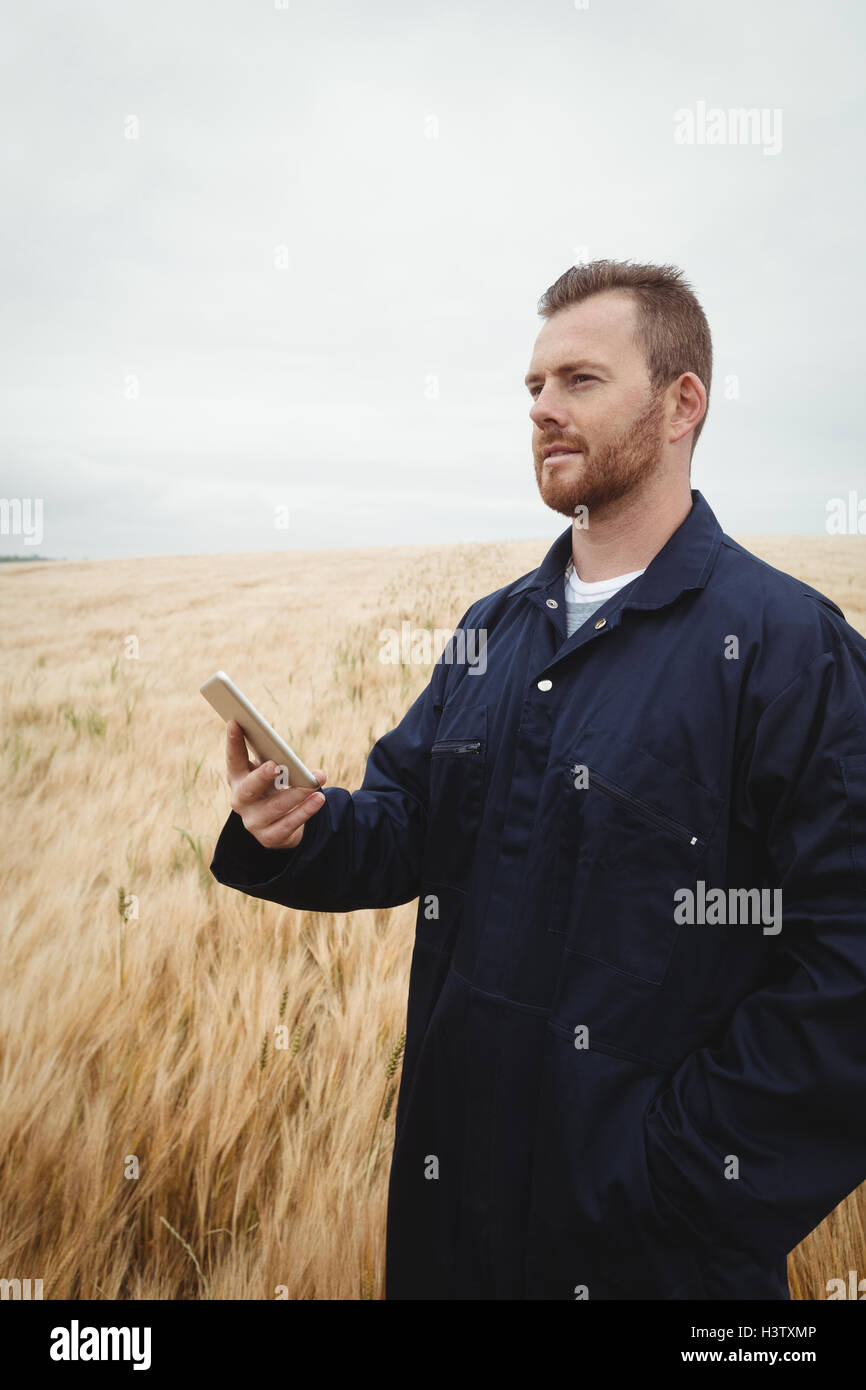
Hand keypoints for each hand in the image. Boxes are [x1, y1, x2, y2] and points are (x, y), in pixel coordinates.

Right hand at [225, 719, 327, 849]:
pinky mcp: (269, 838)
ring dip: (296, 793)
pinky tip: (318, 799)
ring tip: (315, 781)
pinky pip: (288, 825)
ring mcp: (253, 822)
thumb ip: (275, 759)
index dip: (233, 741)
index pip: (233, 759)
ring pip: (275, 808)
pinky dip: (305, 811)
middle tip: (276, 764)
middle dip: (261, 776)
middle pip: (249, 788)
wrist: (280, 825)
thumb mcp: (272, 772)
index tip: (235, 721)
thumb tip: (286, 753)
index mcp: (238, 779)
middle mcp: (240, 801)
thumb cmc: (275, 787)